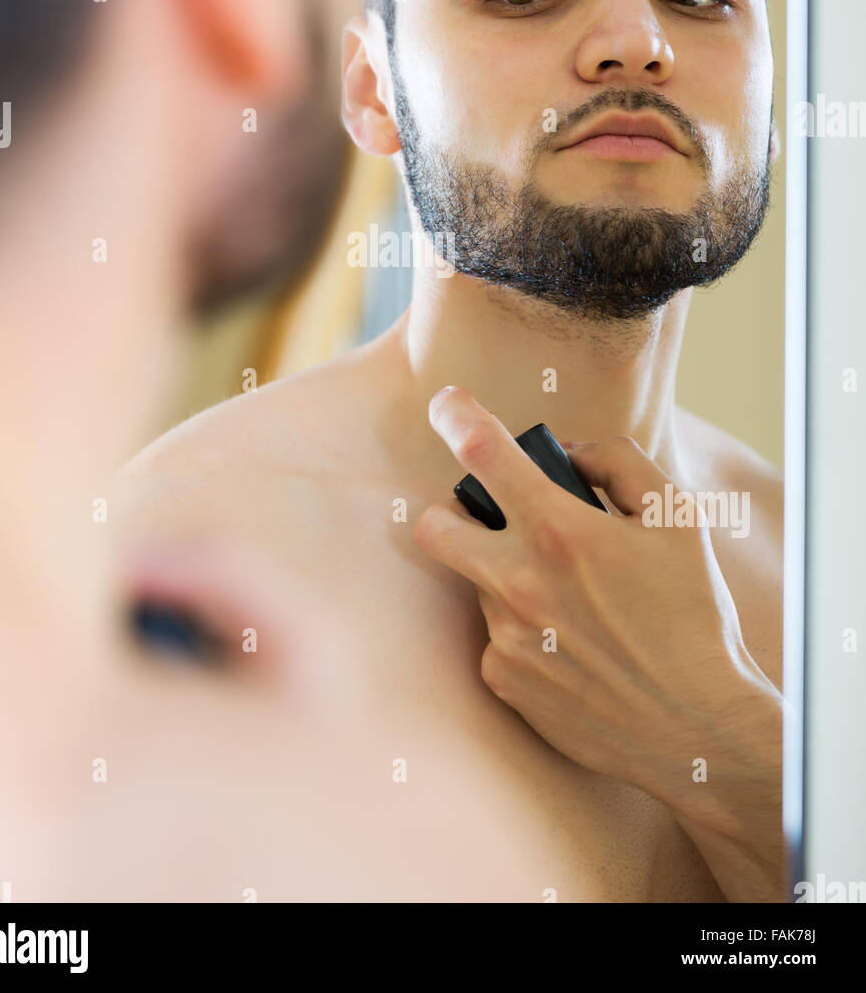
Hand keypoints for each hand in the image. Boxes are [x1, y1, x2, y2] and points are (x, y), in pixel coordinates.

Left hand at [414, 386, 785, 900]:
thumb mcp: (678, 521)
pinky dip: (525, 633)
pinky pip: (497, 638)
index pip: (483, 452)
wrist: (698, 729)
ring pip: (480, 584)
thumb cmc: (695, 618)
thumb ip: (619, 464)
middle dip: (453, 513)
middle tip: (494, 520)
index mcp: (563, 532)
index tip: (447, 404)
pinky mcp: (503, 681)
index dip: (456, 416)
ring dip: (511, 579)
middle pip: (435, 526)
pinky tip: (573, 649)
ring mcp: (506, 636)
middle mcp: (520, 583)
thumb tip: (569, 452)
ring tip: (575, 606)